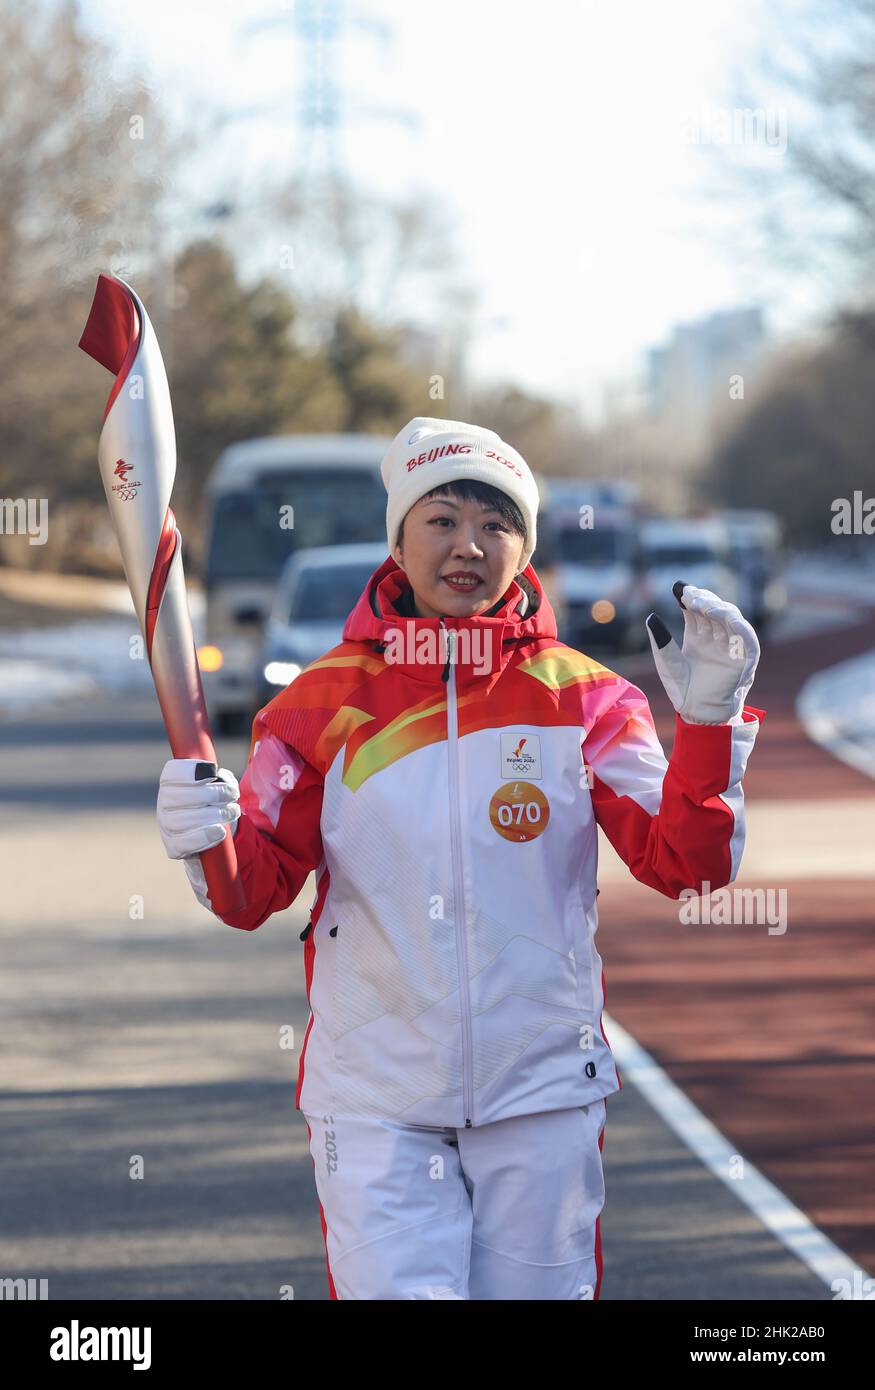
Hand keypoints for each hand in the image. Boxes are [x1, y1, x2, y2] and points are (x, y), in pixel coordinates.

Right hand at [157, 758, 240, 859]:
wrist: (211, 831)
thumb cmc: (214, 801)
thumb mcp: (220, 784)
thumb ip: (222, 778)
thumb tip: (221, 778)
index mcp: (171, 783)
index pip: (173, 773)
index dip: (191, 771)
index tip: (212, 772)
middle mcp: (164, 803)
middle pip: (182, 797)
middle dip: (213, 794)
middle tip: (232, 794)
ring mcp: (167, 826)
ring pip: (184, 820)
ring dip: (215, 815)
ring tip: (232, 811)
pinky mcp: (174, 847)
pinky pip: (186, 843)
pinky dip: (205, 837)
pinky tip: (220, 831)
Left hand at [646, 582, 759, 724]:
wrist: (699, 714)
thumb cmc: (684, 691)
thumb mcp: (668, 663)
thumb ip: (661, 641)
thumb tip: (651, 617)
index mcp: (698, 638)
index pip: (696, 612)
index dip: (689, 598)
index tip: (677, 587)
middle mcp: (716, 639)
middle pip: (713, 610)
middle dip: (702, 599)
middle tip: (688, 592)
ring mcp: (731, 647)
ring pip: (731, 619)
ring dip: (718, 607)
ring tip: (700, 602)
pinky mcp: (745, 659)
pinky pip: (746, 638)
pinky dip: (737, 624)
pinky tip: (721, 614)